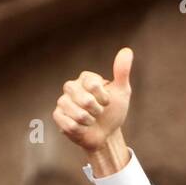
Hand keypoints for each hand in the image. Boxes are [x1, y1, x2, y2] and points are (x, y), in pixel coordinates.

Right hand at [53, 46, 134, 174]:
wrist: (106, 133)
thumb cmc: (113, 111)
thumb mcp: (122, 92)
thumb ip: (122, 72)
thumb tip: (127, 50)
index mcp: (85, 78)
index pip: (93, 85)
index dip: (104, 98)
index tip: (107, 102)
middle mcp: (71, 86)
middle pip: (86, 100)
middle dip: (98, 111)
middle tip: (99, 112)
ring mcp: (63, 101)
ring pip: (78, 114)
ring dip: (90, 122)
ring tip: (90, 120)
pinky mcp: (58, 116)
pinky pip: (70, 125)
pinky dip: (81, 130)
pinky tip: (82, 127)